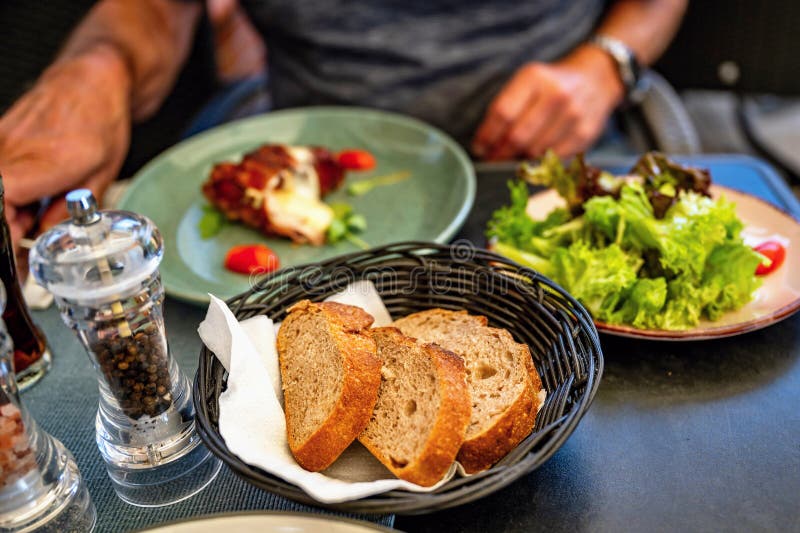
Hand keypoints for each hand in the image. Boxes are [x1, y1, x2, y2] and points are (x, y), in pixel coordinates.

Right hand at [0, 44, 130, 241]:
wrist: (90, 81)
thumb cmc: (101, 122)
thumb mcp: (100, 176)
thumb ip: (68, 210)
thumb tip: (44, 237)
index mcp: (46, 162)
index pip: (1, 205)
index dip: (5, 235)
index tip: (15, 255)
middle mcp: (14, 151)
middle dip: (7, 236)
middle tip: (25, 256)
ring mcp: (0, 143)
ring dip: (7, 218)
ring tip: (32, 225)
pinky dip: (7, 198)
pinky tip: (26, 205)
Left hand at [472, 46, 624, 160]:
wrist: (596, 78)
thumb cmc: (551, 84)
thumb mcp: (527, 81)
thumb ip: (506, 107)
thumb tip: (485, 146)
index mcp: (535, 77)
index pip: (502, 113)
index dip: (486, 136)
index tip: (479, 148)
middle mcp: (556, 94)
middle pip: (517, 136)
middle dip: (499, 153)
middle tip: (492, 159)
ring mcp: (573, 114)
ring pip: (534, 150)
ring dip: (519, 159)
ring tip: (512, 157)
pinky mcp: (585, 133)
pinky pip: (553, 158)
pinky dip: (540, 161)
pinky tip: (534, 156)